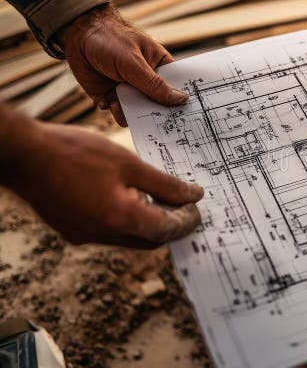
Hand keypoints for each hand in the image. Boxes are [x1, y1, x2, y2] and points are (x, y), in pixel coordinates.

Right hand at [6, 120, 203, 248]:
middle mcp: (102, 235)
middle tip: (184, 206)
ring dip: (147, 223)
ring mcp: (84, 235)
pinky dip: (125, 220)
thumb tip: (192, 195)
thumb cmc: (74, 153)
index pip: (166, 230)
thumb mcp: (128, 163)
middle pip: (149, 240)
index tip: (197, 209)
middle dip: (170, 226)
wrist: (23, 155)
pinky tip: (129, 197)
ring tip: (160, 198)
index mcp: (121, 220)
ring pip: (128, 237)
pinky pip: (107, 231)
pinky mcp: (71, 229)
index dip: (186, 221)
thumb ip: (164, 184)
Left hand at [56, 4, 185, 126]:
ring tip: (117, 105)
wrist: (77, 36)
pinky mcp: (111, 96)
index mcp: (159, 67)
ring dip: (129, 113)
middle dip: (153, 112)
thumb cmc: (110, 40)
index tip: (184, 115)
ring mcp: (129, 89)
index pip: (175, 87)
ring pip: (137, 111)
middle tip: (151, 121)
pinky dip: (112, 110)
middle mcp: (146, 80)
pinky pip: (117, 112)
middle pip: (157, 104)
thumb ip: (154, 84)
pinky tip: (105, 100)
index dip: (180, 101)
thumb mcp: (134, 63)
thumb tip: (181, 99)